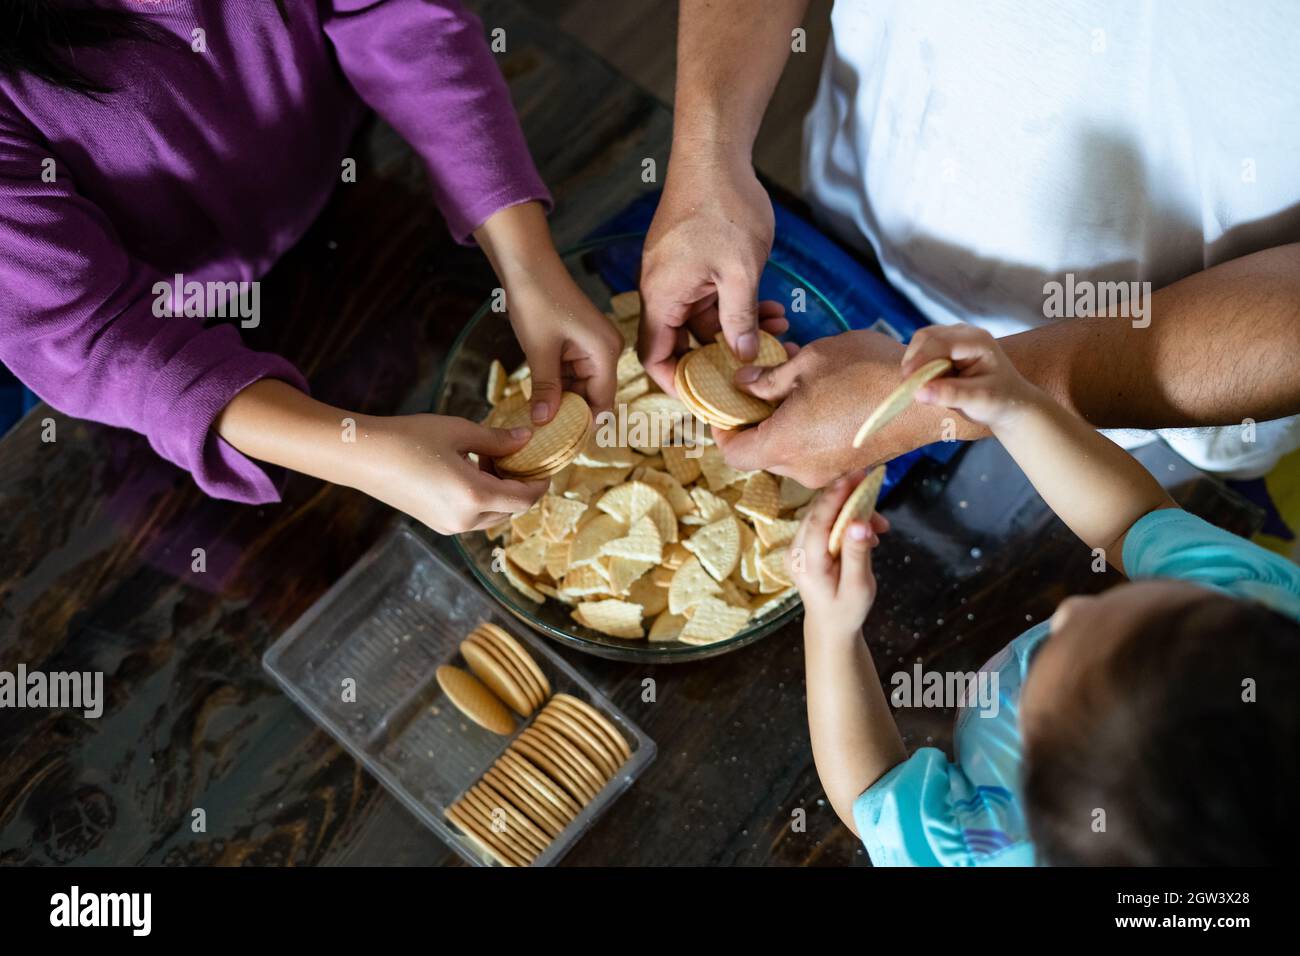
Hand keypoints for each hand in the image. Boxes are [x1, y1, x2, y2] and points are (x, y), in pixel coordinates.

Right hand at [353, 414, 547, 533]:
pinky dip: (481, 500)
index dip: (540, 484)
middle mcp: (465, 520)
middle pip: (511, 510)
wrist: (363, 456)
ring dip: (500, 493)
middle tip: (517, 457)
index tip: (546, 467)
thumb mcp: (459, 432)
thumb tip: (526, 440)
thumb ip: (497, 441)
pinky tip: (469, 472)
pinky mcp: (437, 525)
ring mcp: (449, 526)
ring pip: (492, 516)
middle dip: (520, 486)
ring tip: (490, 461)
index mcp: (474, 496)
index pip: (524, 499)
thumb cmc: (410, 438)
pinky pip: (472, 517)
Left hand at [506, 271, 622, 423]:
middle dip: (571, 415)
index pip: (602, 402)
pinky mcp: (581, 343)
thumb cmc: (536, 301)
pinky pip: (573, 374)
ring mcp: (594, 346)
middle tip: (546, 438)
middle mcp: (607, 350)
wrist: (528, 264)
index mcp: (605, 352)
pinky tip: (540, 400)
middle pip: (593, 396)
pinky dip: (558, 386)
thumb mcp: (539, 350)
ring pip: (581, 387)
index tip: (562, 446)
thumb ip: (546, 389)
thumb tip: (544, 423)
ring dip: (562, 402)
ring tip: (539, 423)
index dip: (584, 426)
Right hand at [639, 150, 780, 391]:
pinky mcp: (690, 262)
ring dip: (738, 329)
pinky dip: (737, 307)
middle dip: (721, 357)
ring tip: (778, 330)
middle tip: (757, 367)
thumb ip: (740, 318)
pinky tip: (771, 308)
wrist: (714, 152)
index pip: (655, 357)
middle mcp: (662, 289)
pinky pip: (709, 298)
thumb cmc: (722, 205)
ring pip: (702, 321)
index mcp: (662, 296)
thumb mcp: (741, 271)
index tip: (708, 396)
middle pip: (681, 342)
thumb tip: (745, 355)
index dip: (677, 383)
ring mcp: (675, 275)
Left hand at [714, 330, 977, 486]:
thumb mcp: (809, 362)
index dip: (722, 431)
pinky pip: (815, 452)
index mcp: (784, 444)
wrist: (929, 398)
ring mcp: (828, 472)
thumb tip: (744, 384)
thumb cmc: (868, 374)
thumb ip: (770, 378)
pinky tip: (820, 394)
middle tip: (757, 385)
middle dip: (755, 420)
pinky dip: (808, 428)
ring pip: (789, 451)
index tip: (723, 407)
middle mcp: (803, 468)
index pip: (734, 453)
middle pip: (761, 453)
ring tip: (794, 380)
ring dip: (784, 420)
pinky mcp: (849, 466)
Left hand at [790, 472, 889, 628]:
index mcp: (806, 565)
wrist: (830, 624)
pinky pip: (825, 522)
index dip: (835, 497)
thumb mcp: (858, 586)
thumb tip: (861, 523)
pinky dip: (847, 520)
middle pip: (819, 512)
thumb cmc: (846, 610)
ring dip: (852, 510)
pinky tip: (868, 531)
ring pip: (823, 514)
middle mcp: (795, 552)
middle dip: (848, 497)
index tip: (853, 477)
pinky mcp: (805, 544)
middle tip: (872, 484)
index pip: (817, 522)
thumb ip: (857, 554)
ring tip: (881, 525)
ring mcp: (798, 547)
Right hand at [903, 324, 1038, 429]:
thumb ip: (950, 394)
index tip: (907, 382)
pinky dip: (916, 367)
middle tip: (908, 387)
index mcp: (977, 341)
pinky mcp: (943, 348)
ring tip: (916, 387)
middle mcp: (963, 333)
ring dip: (913, 364)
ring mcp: (952, 338)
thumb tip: (918, 392)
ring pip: (920, 343)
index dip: (920, 359)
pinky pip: (921, 352)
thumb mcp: (979, 400)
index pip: (940, 342)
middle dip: (913, 361)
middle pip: (926, 337)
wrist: (1009, 403)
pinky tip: (924, 383)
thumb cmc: (1000, 401)